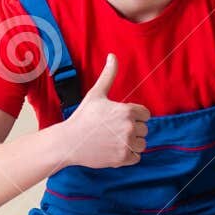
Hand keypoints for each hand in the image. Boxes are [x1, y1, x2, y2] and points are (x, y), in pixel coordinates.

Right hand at [55, 54, 149, 168]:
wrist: (69, 142)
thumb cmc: (82, 117)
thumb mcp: (96, 94)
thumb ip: (108, 75)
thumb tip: (112, 55)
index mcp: (127, 110)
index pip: (145, 115)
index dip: (133, 116)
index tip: (118, 119)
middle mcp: (129, 127)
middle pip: (144, 130)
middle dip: (131, 130)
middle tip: (112, 131)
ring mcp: (126, 144)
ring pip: (142, 144)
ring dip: (132, 144)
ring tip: (114, 141)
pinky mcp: (122, 158)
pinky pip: (136, 157)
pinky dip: (127, 156)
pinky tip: (113, 150)